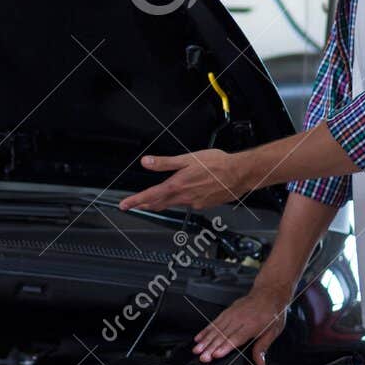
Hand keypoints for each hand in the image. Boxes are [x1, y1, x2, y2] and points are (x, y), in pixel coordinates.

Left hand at [118, 149, 249, 211]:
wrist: (239, 174)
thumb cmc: (217, 164)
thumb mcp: (188, 159)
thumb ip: (165, 163)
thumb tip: (146, 162)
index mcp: (177, 185)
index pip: (150, 195)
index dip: (135, 201)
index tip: (124, 205)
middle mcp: (184, 197)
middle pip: (159, 203)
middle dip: (145, 204)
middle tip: (134, 205)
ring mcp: (194, 203)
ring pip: (173, 204)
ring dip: (161, 203)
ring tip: (151, 202)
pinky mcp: (204, 205)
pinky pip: (188, 204)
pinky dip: (181, 201)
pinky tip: (183, 196)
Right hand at [192, 283, 294, 364]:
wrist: (269, 292)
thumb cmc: (273, 312)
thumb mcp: (274, 331)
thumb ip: (263, 347)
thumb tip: (260, 362)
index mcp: (253, 324)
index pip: (237, 337)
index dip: (225, 346)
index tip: (216, 354)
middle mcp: (240, 318)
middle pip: (223, 335)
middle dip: (210, 347)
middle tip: (202, 357)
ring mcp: (232, 314)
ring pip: (216, 329)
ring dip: (205, 340)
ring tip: (197, 349)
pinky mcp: (227, 311)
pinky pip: (214, 322)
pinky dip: (205, 330)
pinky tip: (199, 337)